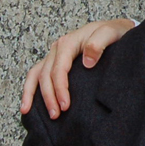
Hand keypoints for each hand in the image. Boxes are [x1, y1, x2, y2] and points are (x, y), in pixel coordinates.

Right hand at [19, 18, 136, 117]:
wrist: (117, 30)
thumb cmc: (113, 32)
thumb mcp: (110, 33)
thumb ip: (99, 43)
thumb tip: (87, 61)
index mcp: (69, 42)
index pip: (59, 69)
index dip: (60, 88)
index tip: (66, 105)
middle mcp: (58, 48)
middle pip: (46, 75)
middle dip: (48, 96)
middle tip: (56, 115)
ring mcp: (54, 56)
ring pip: (36, 75)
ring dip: (33, 94)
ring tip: (29, 112)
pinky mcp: (54, 62)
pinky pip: (36, 75)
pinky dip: (29, 89)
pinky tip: (27, 105)